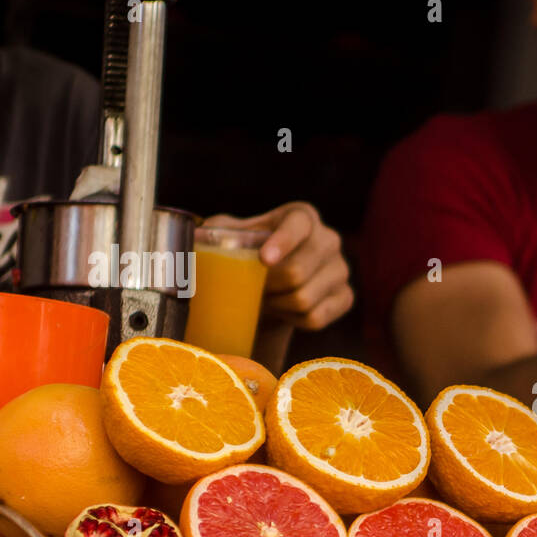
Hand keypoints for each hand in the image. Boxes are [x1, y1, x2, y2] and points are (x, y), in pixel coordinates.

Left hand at [202, 202, 352, 330]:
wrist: (270, 285)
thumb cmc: (244, 255)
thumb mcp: (226, 237)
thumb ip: (212, 232)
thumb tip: (191, 240)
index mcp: (302, 216)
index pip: (299, 224)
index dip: (283, 241)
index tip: (263, 260)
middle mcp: (328, 239)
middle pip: (299, 271)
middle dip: (268, 287)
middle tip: (251, 289)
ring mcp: (340, 269)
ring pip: (305, 299)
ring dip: (277, 305)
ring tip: (265, 299)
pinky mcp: (345, 296)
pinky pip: (316, 318)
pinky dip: (293, 320)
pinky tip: (283, 311)